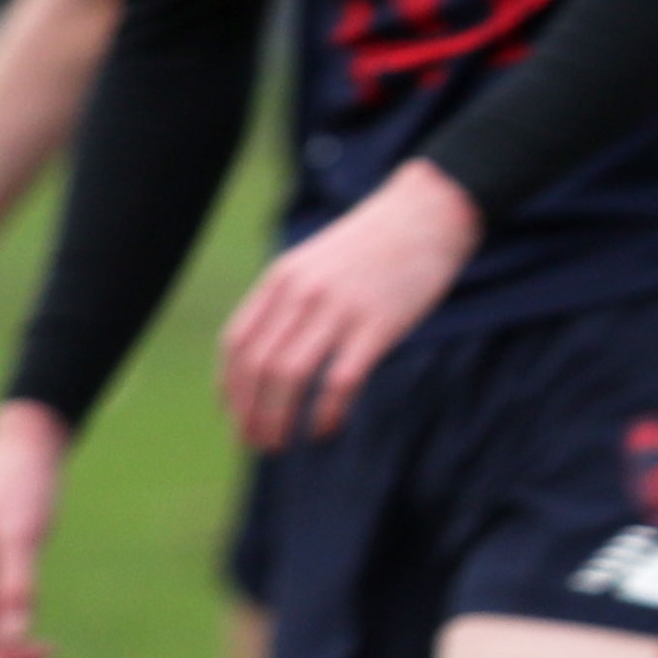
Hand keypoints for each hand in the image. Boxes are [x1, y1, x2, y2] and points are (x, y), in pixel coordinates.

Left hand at [220, 160, 482, 450]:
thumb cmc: (374, 244)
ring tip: (282, 444)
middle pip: (258, 366)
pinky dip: (326, 412)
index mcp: (281, 278)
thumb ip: (290, 299)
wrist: (427, 214)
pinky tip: (326, 428)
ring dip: (278, 419)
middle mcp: (302, 293)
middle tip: (256, 443)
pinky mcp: (378, 325)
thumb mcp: (316, 261)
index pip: (237, 342)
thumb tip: (271, 355)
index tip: (234, 415)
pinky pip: (340, 380)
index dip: (229, 387)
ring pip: (290, 377)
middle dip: (249, 413)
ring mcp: (339, 308)